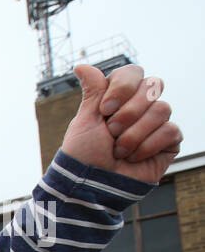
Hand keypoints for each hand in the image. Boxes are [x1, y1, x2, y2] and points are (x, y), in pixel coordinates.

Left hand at [60, 64, 181, 183]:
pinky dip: (148, 145)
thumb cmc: (83, 155)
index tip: (104, 110)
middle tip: (111, 132)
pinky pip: (171, 131)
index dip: (122, 88)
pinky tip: (133, 157)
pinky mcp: (169, 142)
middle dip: (128, 112)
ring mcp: (156, 124)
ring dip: (134, 133)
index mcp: (118, 98)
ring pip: (162, 109)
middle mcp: (140, 107)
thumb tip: (81, 65)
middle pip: (152, 86)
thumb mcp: (84, 120)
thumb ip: (93, 91)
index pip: (133, 73)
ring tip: (119, 150)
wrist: (92, 186)